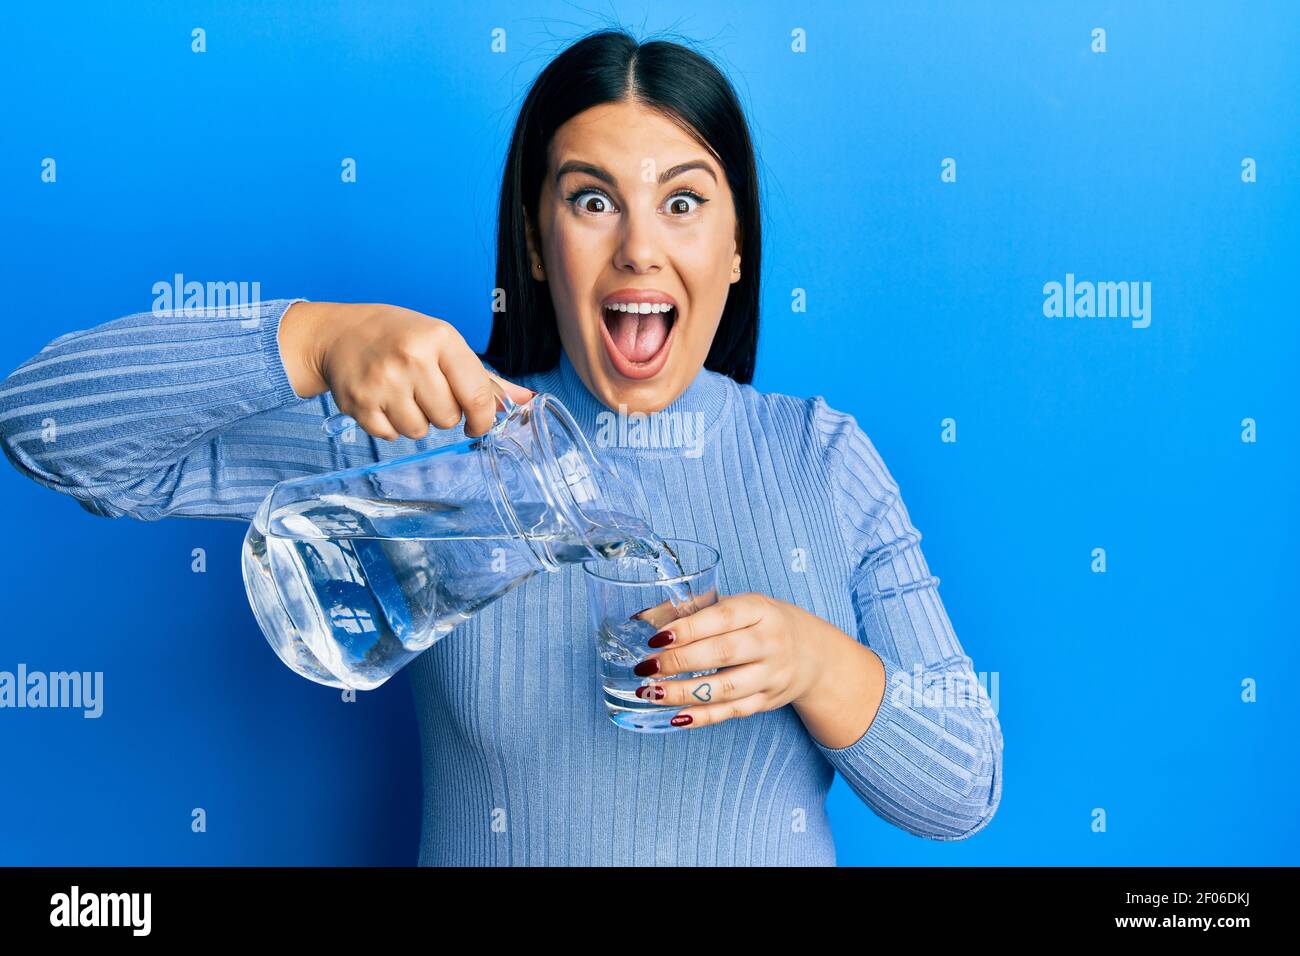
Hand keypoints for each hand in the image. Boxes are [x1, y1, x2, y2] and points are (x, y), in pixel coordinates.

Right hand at [278, 301, 533, 438]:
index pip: (478, 395)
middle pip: (448, 418)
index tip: (477, 423)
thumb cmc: (400, 337)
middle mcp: (411, 359)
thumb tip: (526, 402)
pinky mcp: (358, 404)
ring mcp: (382, 383)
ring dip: (417, 421)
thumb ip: (484, 377)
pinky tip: (383, 401)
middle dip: (443, 412)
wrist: (338, 333)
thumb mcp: (443, 342)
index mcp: (440, 339)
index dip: (483, 418)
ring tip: (403, 395)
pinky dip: (390, 426)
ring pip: (420, 432)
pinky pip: (391, 436)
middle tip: (426, 391)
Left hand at [631, 592, 838, 728]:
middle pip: (722, 653)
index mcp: (761, 610)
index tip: (656, 637)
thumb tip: (644, 617)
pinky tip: (675, 716)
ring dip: (683, 693)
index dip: (688, 627)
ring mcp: (771, 675)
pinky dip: (702, 717)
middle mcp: (770, 642)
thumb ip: (697, 610)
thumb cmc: (764, 623)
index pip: (723, 617)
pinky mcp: (767, 702)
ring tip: (651, 693)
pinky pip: (731, 712)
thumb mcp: (741, 606)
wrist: (813, 654)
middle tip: (646, 667)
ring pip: (725, 688)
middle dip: (679, 661)